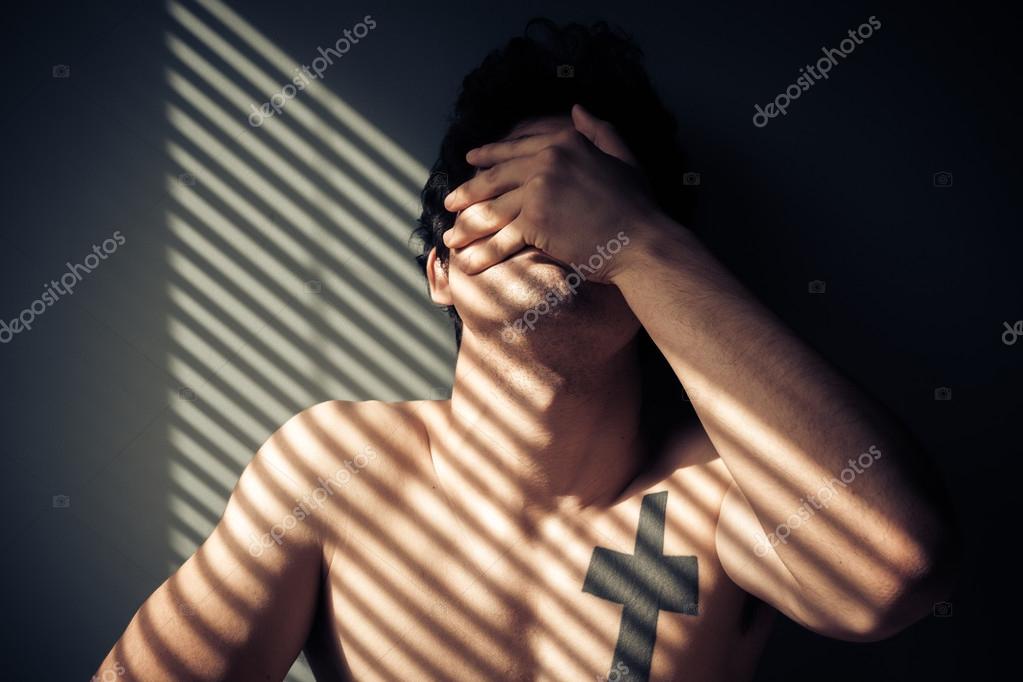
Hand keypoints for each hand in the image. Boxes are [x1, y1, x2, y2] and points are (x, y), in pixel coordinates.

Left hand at [442, 104, 661, 282]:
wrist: (642, 241)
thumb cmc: (638, 206)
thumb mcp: (623, 158)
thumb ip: (599, 131)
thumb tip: (576, 109)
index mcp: (564, 142)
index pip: (517, 148)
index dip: (490, 155)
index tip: (470, 160)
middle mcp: (547, 159)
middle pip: (496, 177)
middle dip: (469, 192)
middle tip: (449, 202)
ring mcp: (538, 188)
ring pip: (493, 208)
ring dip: (468, 226)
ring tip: (451, 238)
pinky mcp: (535, 220)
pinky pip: (502, 237)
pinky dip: (483, 253)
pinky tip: (468, 264)